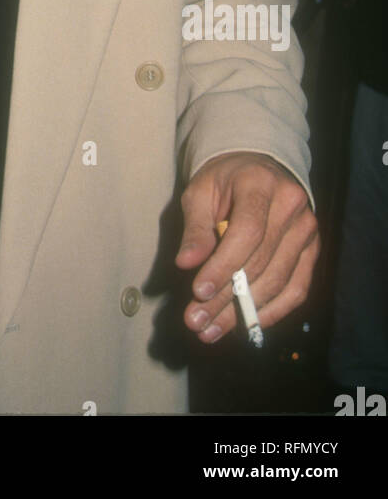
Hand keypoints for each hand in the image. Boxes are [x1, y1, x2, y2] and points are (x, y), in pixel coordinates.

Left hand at [175, 151, 319, 343]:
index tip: (198, 292)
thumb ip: (195, 228)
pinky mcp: (312, 250)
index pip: (247, 232)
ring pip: (278, 281)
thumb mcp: (200, 193)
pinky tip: (244, 325)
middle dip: (225, 297)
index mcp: (260, 183)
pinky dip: (271, 312)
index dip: (223, 266)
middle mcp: (291, 205)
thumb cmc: (223, 181)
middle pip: (261, 262)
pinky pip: (296, 289)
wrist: (257, 168)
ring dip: (244, 312)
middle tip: (196, 321)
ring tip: (211, 329)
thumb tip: (185, 263)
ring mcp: (307, 229)